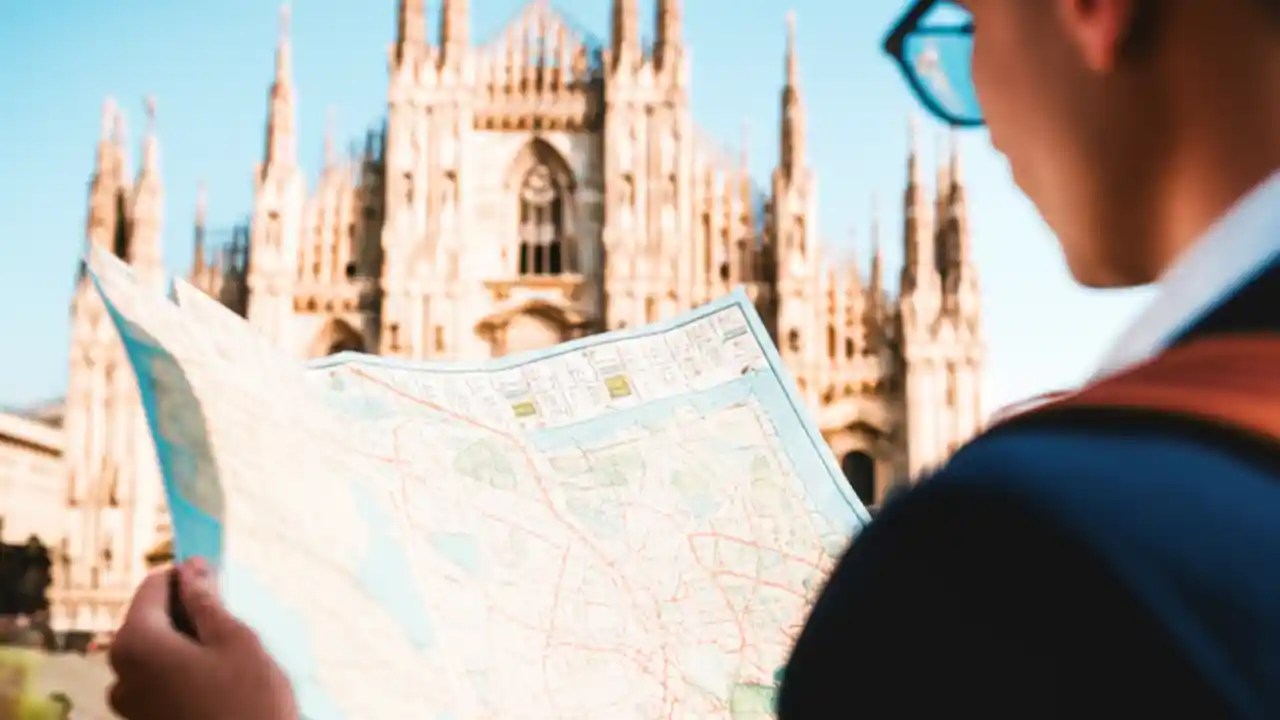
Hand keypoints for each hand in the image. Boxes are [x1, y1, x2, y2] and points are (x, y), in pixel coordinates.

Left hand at [107, 557, 297, 719]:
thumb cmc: (249, 701)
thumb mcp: (234, 639)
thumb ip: (205, 600)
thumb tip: (191, 568)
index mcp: (137, 642)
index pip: (154, 585)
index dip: (188, 576)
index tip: (219, 580)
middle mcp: (120, 671)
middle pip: (150, 618)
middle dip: (186, 611)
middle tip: (230, 621)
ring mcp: (128, 701)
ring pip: (154, 649)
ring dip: (186, 641)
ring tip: (227, 654)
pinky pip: (156, 678)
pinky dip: (181, 669)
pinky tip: (216, 680)